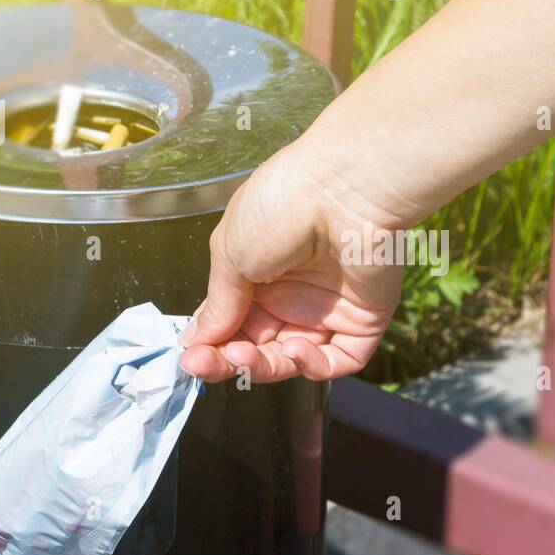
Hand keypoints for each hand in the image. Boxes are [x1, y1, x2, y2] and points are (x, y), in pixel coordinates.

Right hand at [179, 145, 403, 382]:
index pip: (231, 324)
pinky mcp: (363, 320)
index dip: (211, 345)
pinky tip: (294, 351)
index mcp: (257, 273)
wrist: (343, 187)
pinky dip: (312, 366)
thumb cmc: (280, 205)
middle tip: (206, 364)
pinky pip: (337, 360)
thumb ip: (219, 304)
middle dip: (231, 361)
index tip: (190, 360)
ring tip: (244, 355)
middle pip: (259, 347)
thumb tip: (193, 341)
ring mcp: (328, 309)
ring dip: (265, 366)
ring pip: (293, 360)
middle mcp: (292, 293)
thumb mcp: (232, 253)